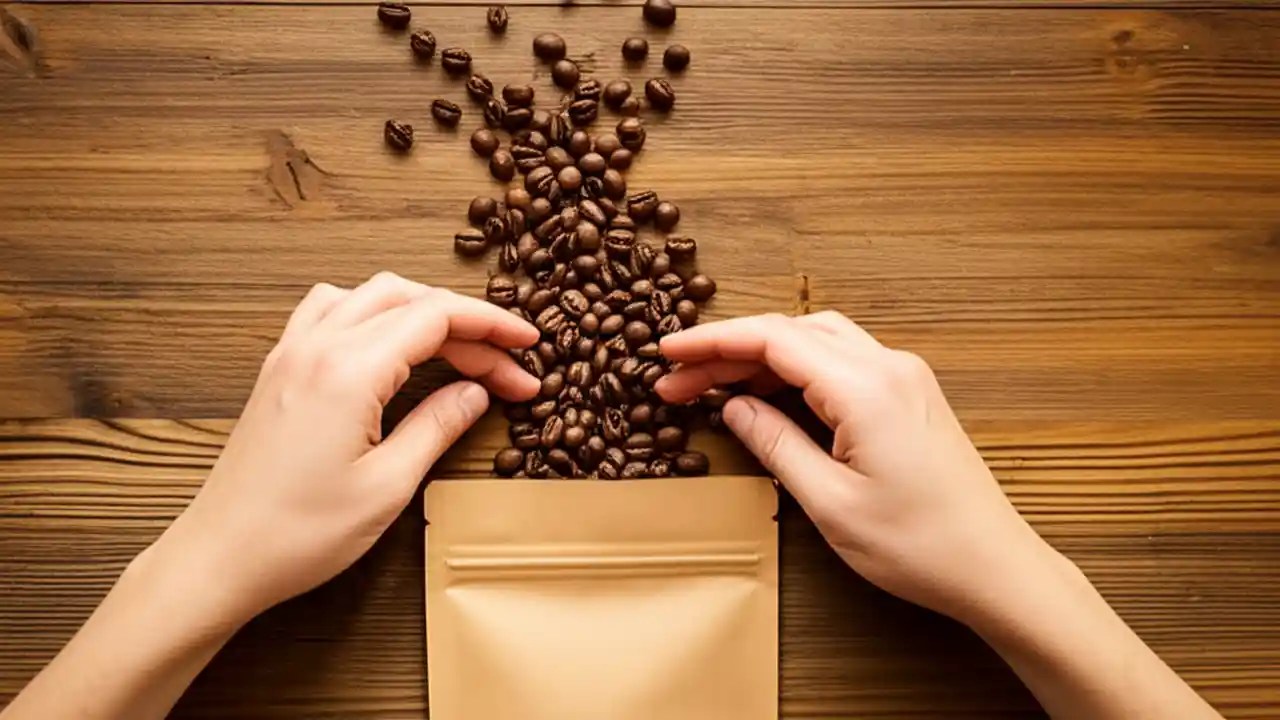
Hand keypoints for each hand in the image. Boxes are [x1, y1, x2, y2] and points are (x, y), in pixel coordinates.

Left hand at [148, 273, 539, 626]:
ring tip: (457, 347)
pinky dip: (373, 313)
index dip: (492, 327)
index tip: (529, 347)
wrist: (219, 558)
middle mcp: (316, 347)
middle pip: (409, 299)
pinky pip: (330, 310)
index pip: (437, 317)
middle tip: (505, 363)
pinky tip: (391, 344)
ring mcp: (291, 354)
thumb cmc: (297, 534)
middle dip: (466, 323)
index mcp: (348, 371)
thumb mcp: (388, 486)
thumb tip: (477, 393)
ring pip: (369, 294)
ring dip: (420, 309)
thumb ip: (438, 427)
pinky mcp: (278, 370)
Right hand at [656, 312, 1049, 626]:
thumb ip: (775, 444)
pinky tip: (767, 394)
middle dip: (729, 349)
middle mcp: (888, 367)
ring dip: (762, 356)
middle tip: (678, 379)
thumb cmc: (920, 546)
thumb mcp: (829, 503)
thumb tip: (734, 407)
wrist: (995, 567)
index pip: (773, 339)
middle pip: (792, 332)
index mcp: (866, 389)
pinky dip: (797, 369)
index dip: (712, 342)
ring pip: (817, 341)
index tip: (667, 352)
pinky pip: (842, 362)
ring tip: (712, 385)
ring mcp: (904, 377)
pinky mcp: (910, 395)